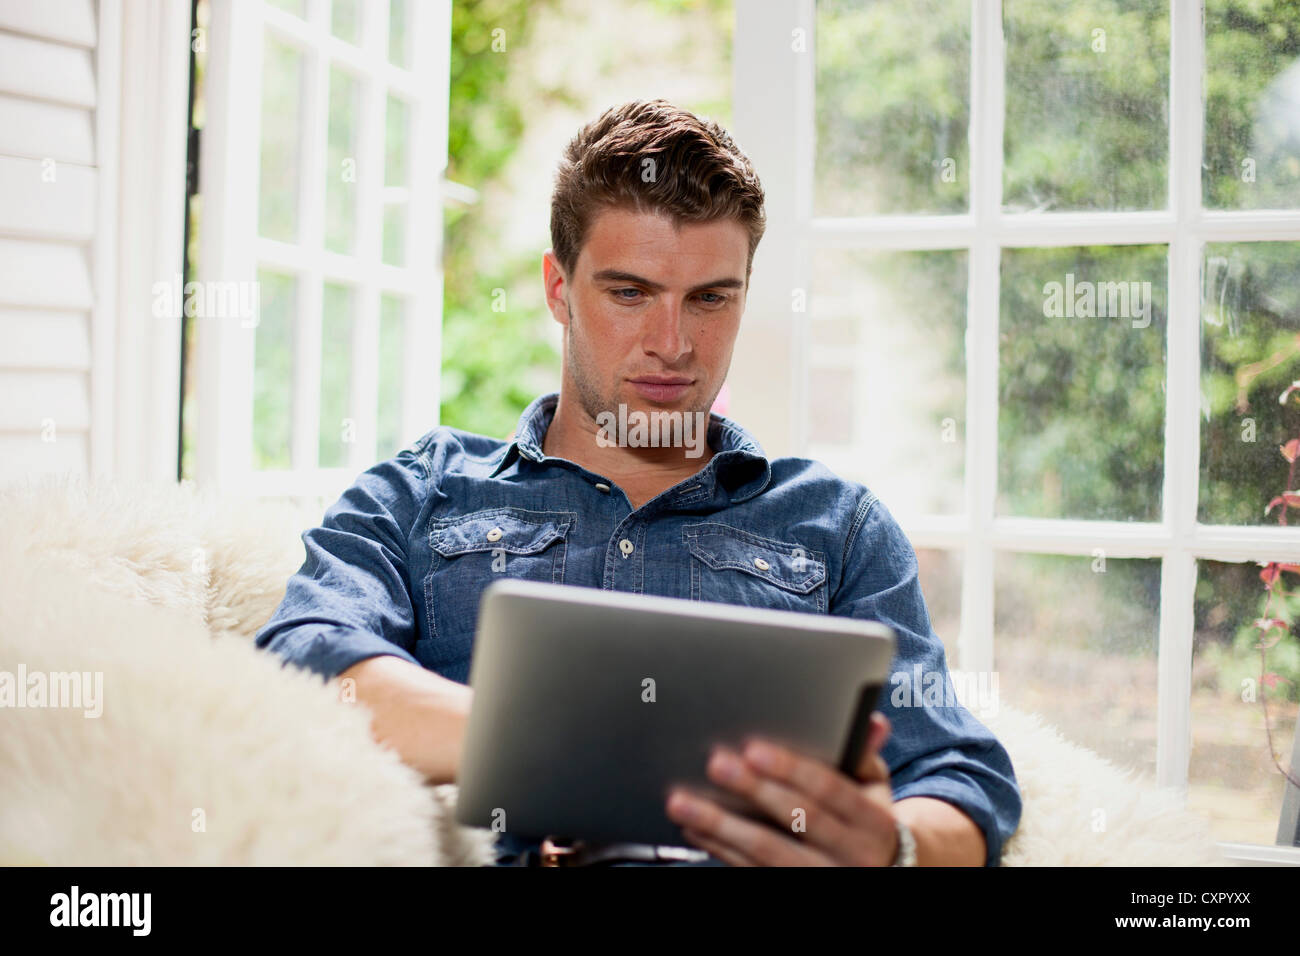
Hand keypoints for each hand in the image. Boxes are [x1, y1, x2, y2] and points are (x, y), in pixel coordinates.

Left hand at [664, 712, 896, 865]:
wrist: (883, 872)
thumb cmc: (867, 817)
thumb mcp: (876, 786)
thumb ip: (864, 754)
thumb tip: (870, 720)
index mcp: (874, 823)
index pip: (830, 791)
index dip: (791, 769)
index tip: (754, 747)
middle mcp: (852, 856)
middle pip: (796, 820)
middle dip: (752, 790)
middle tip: (715, 764)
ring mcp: (821, 878)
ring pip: (766, 854)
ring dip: (720, 827)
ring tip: (683, 803)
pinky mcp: (794, 888)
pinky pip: (751, 872)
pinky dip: (719, 850)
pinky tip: (694, 830)